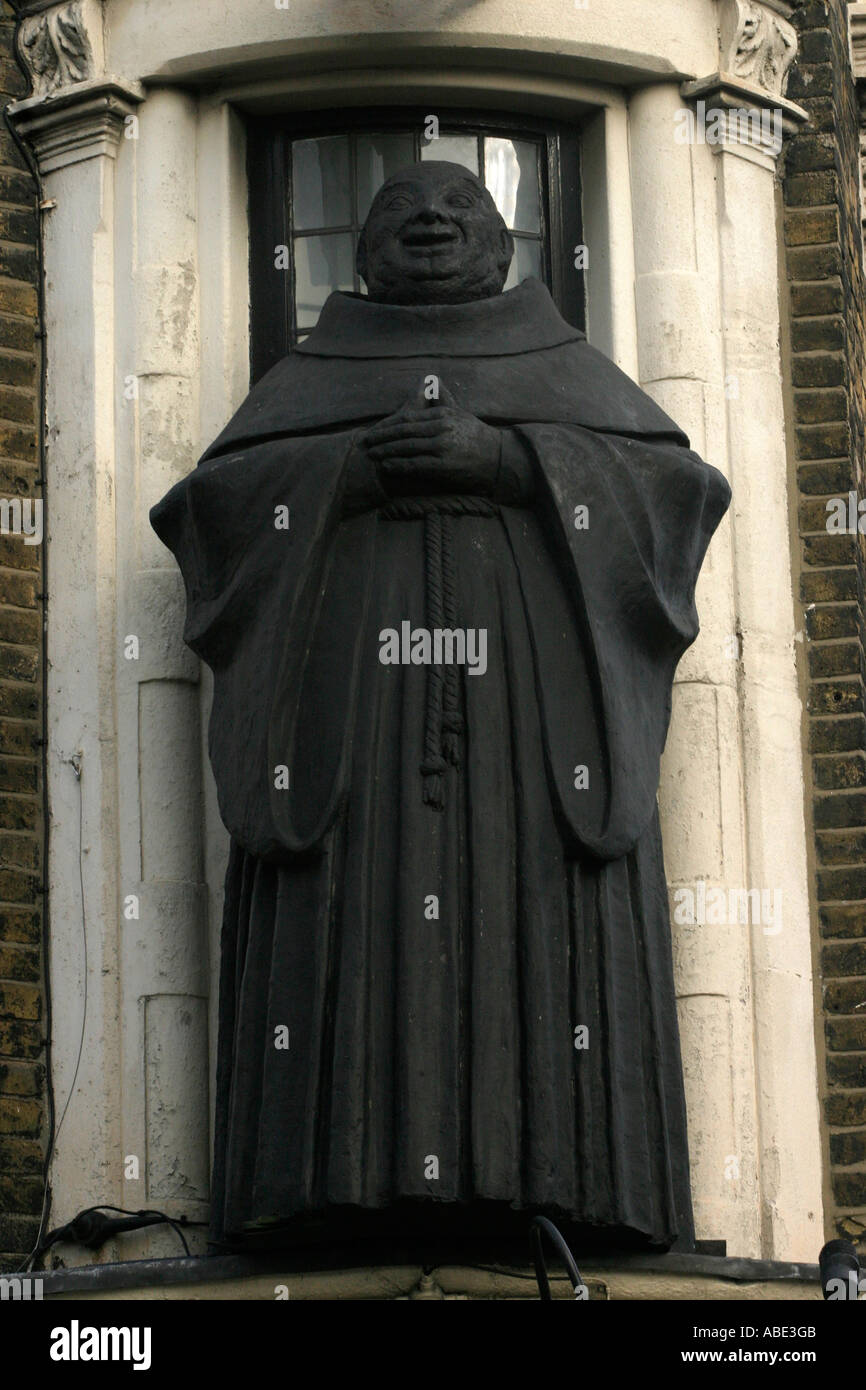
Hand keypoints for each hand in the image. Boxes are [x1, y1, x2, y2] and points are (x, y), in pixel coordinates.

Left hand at [361, 383, 501, 494]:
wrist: (499, 458)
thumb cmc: (477, 437)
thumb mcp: (461, 414)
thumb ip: (443, 399)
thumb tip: (431, 382)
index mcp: (442, 415)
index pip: (408, 418)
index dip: (388, 424)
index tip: (374, 430)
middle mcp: (440, 428)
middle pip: (403, 431)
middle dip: (382, 437)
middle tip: (365, 442)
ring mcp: (441, 446)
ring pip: (406, 447)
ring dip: (386, 451)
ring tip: (371, 455)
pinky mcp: (443, 465)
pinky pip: (415, 464)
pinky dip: (398, 465)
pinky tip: (386, 466)